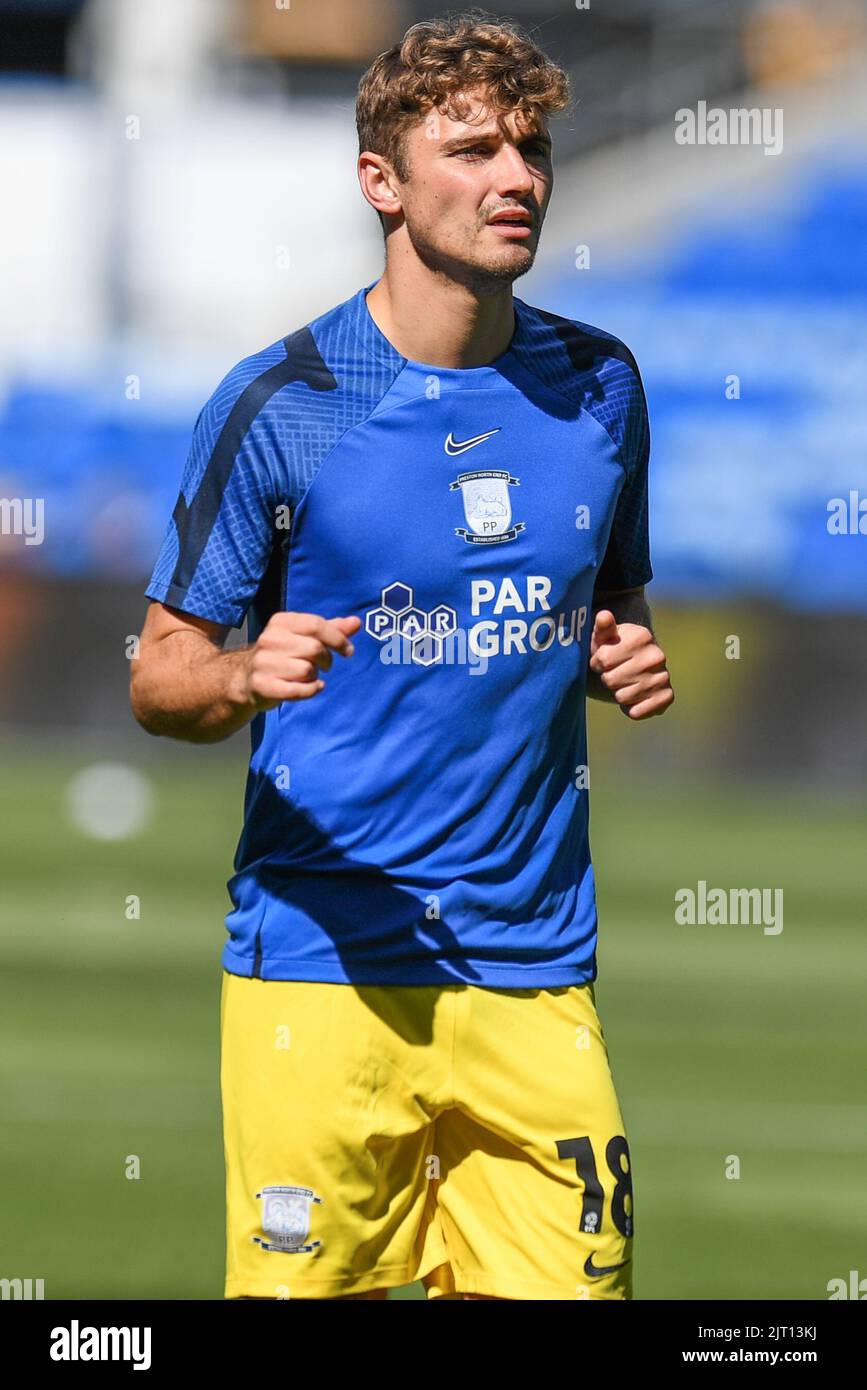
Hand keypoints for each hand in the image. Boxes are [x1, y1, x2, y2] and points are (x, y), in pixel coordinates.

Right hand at [240, 611, 360, 710]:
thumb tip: (356, 622)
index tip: (348, 650)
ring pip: (307, 670)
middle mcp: (270, 639)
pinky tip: (311, 687)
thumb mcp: (304, 637)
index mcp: (281, 622)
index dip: (338, 639)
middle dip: (326, 660)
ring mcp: (264, 663)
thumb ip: (331, 630)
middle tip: (324, 665)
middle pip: (315, 648)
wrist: (246, 680)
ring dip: (315, 676)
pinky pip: (299, 689)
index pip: (316, 625)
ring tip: (307, 676)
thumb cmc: (282, 656)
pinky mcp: (263, 685)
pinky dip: (311, 690)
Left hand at [588, 609, 673, 719]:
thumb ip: (602, 627)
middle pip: (610, 680)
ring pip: (621, 697)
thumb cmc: (612, 648)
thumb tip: (603, 616)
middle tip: (614, 672)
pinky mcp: (666, 697)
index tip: (604, 659)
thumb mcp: (604, 636)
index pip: (602, 660)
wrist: (636, 664)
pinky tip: (634, 696)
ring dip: (617, 693)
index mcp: (641, 636)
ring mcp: (663, 677)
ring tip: (624, 682)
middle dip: (607, 678)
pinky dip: (630, 708)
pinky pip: (635, 712)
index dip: (597, 662)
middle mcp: (657, 656)